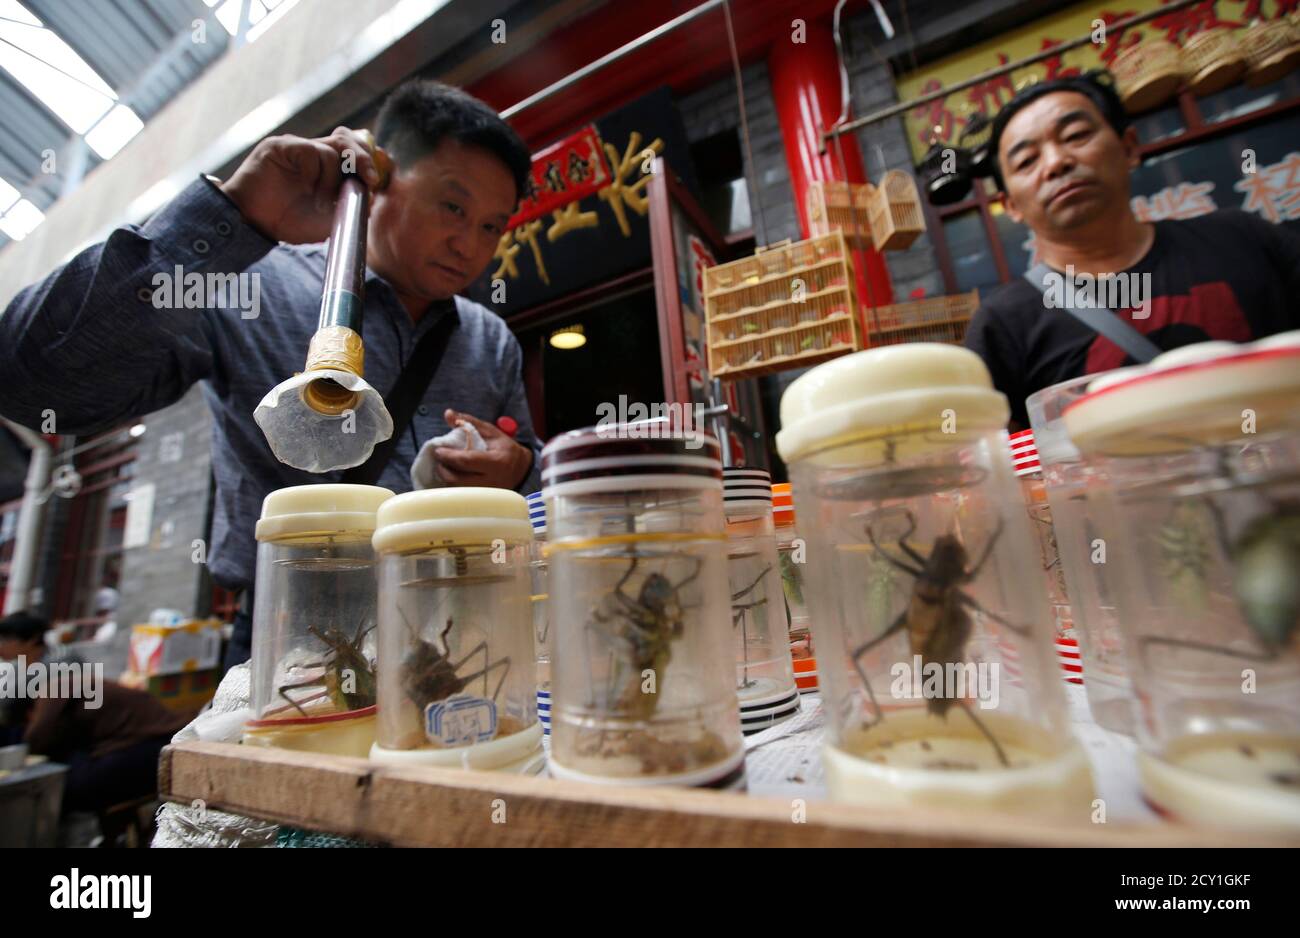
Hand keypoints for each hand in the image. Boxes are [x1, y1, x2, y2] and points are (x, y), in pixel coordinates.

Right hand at [219, 127, 385, 243]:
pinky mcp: (280, 146)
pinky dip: (315, 173)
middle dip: (362, 158)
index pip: (353, 150)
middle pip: (347, 140)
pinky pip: (310, 151)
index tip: (374, 181)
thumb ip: (348, 206)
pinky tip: (307, 189)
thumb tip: (373, 197)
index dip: (367, 160)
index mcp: (326, 168)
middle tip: (368, 180)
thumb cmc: (288, 222)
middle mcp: (313, 154)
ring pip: (332, 148)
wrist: (253, 223)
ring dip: (334, 177)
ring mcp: (297, 148)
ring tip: (322, 201)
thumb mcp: (327, 219)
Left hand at [433, 409, 531, 489]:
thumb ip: (468, 422)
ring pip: (458, 490)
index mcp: (496, 462)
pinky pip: (462, 495)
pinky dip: (452, 485)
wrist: (520, 468)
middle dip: (443, 469)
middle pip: (458, 479)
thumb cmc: (504, 448)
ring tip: (444, 467)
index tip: (438, 450)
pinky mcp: (482, 499)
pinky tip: (451, 476)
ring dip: (446, 478)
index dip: (449, 456)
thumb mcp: (490, 431)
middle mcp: (492, 480)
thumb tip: (448, 414)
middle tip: (439, 459)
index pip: (466, 461)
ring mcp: (487, 493)